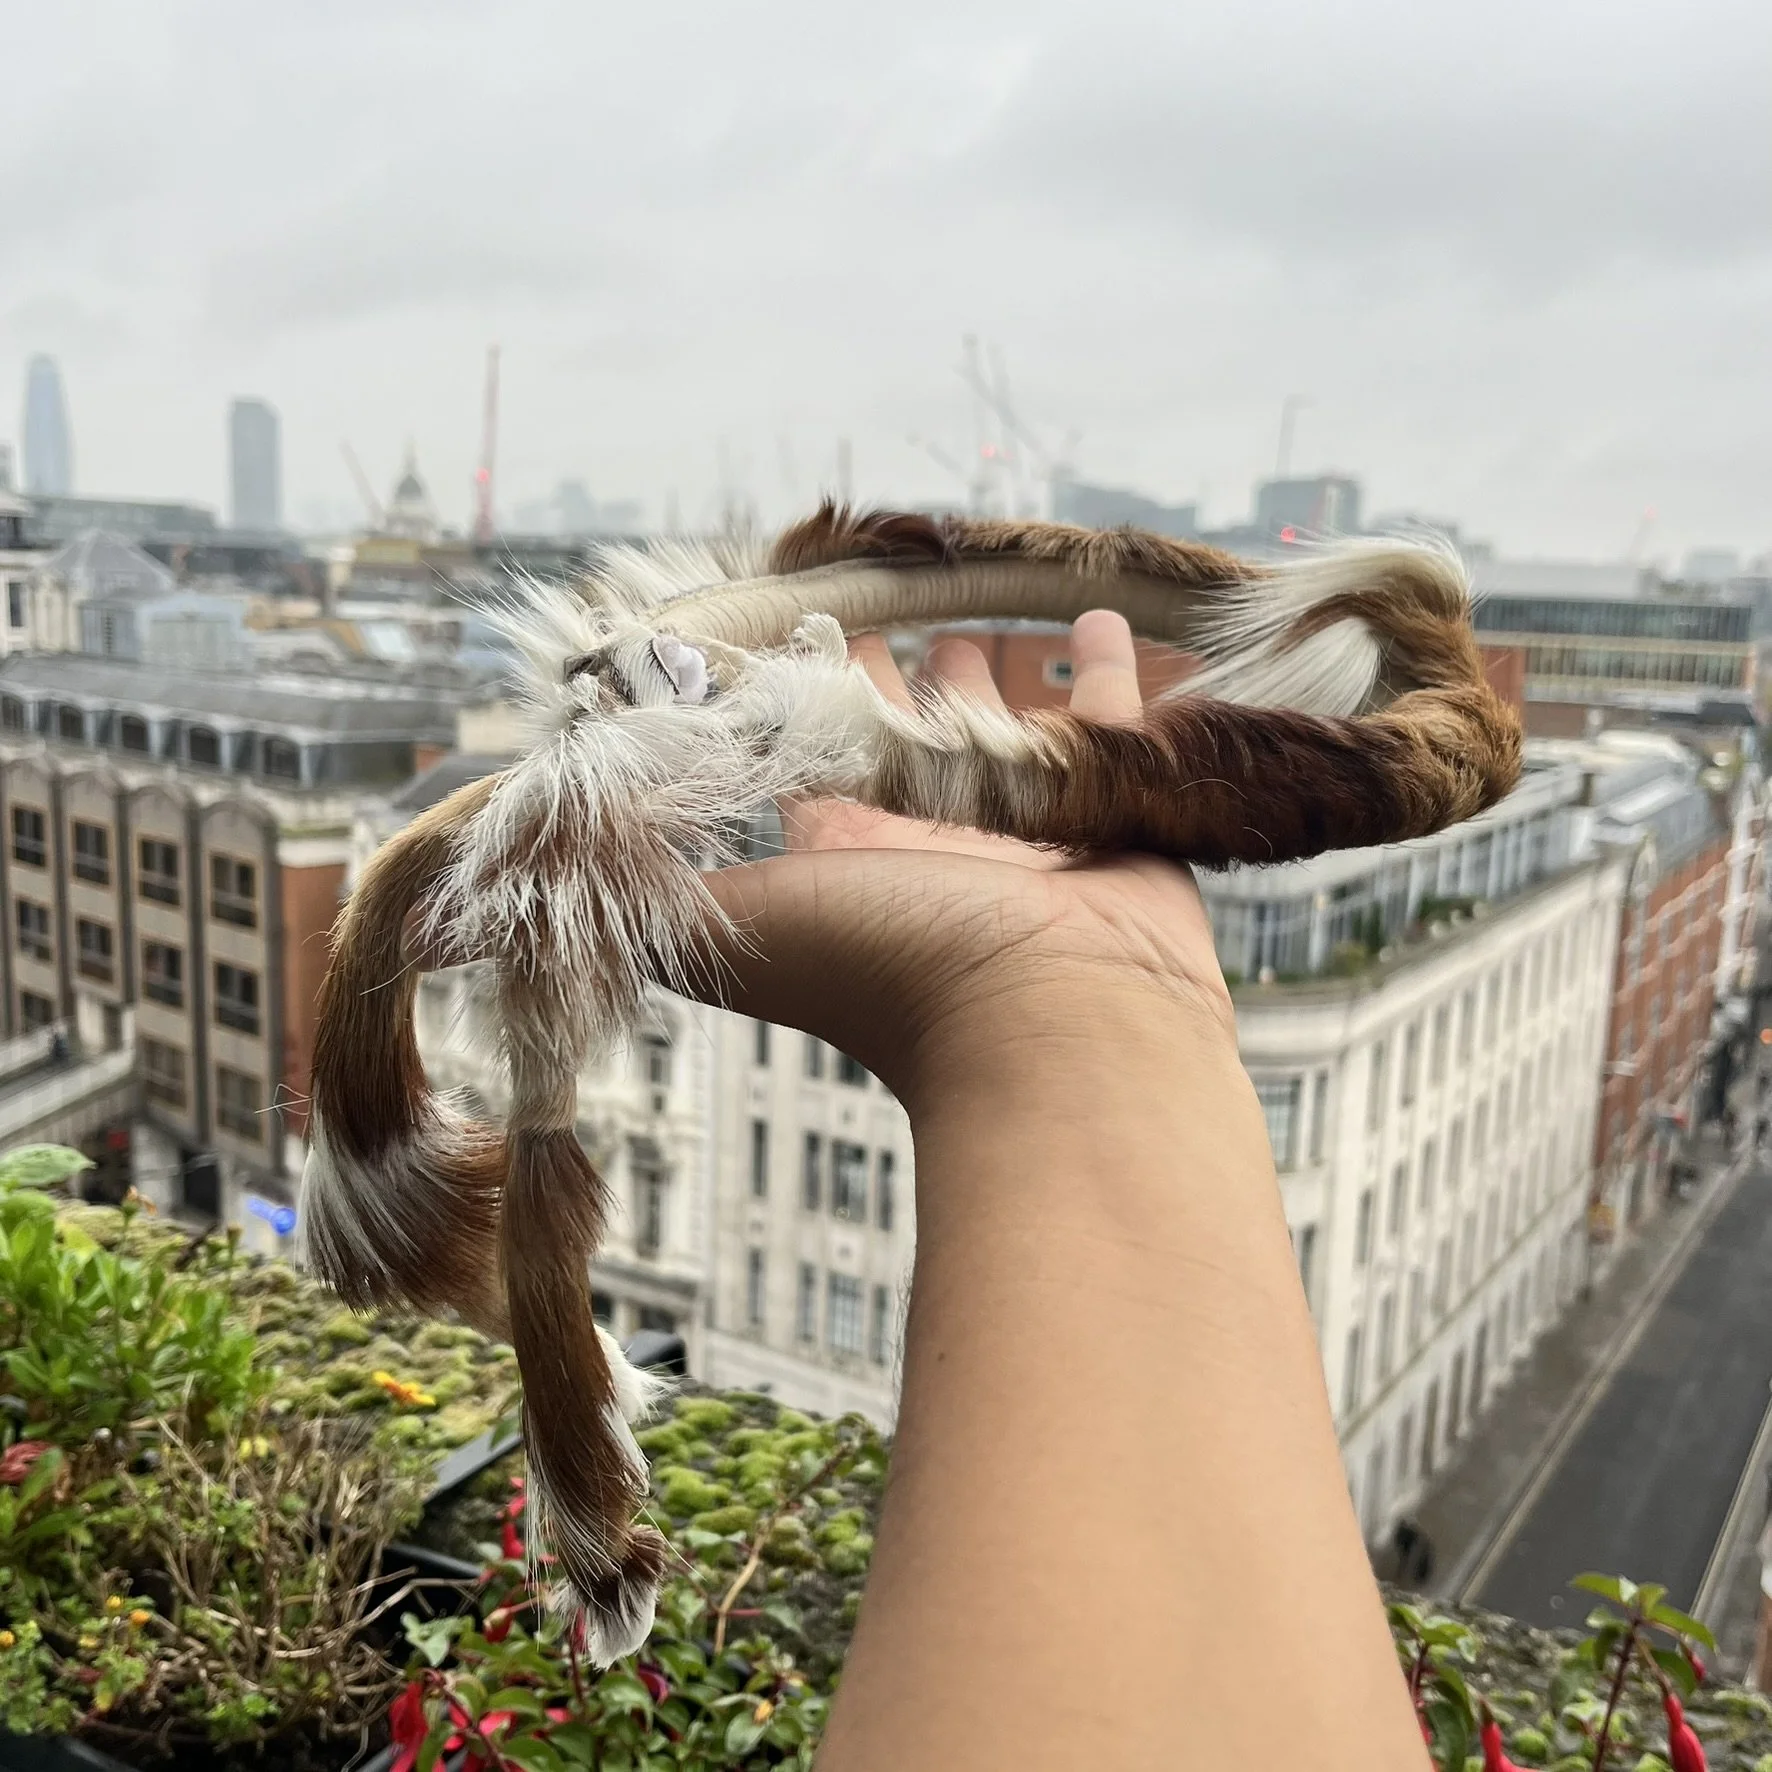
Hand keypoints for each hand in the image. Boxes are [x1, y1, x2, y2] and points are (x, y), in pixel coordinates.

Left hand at [695, 610, 1235, 1107]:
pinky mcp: (1113, 814)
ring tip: (970, 626)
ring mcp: (1028, 832)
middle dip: (885, 689)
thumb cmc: (894, 969)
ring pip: (1002, 735)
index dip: (785, 710)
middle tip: (873, 618)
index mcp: (846, 856)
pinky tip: (1096, 616)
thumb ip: (646, 888)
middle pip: (904, 746)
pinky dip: (1105, 672)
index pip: (804, 766)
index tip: (776, 642)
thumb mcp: (739, 917)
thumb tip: (522, 882)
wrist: (1052, 1026)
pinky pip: (1112, 725)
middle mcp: (933, 845)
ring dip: (985, 683)